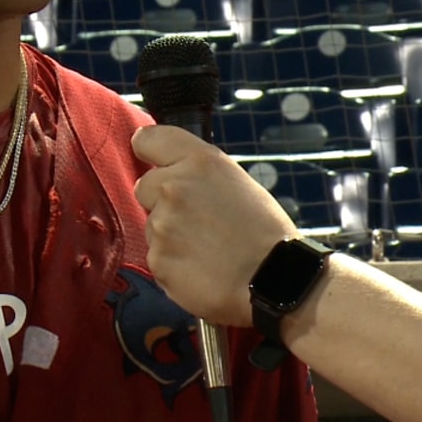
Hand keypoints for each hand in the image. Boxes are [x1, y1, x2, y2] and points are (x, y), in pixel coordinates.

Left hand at [133, 125, 298, 325]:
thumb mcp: (236, 182)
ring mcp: (162, 225)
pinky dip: (174, 264)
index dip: (148, 151)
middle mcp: (174, 187)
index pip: (148, 140)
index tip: (154, 162)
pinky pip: (158, 258)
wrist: (276, 281)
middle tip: (197, 219)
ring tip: (208, 248)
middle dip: (162, 200)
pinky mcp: (158, 260)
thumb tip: (171, 174)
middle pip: (145, 187)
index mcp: (199, 162)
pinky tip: (203, 268)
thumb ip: (197, 173)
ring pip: (152, 226)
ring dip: (171, 236)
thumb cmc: (264, 232)